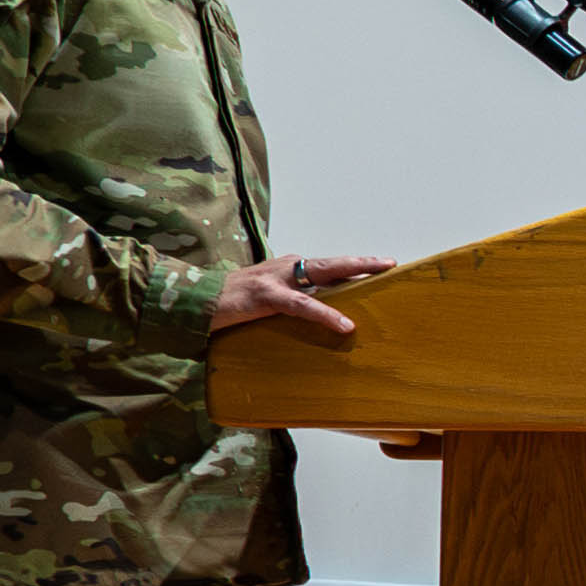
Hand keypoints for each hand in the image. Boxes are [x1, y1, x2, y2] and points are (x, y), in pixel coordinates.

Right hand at [216, 249, 395, 337]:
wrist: (195, 302)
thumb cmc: (233, 304)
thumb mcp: (270, 301)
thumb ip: (296, 303)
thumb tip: (326, 316)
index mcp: (288, 270)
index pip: (328, 267)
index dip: (355, 266)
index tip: (384, 266)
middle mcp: (285, 268)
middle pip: (331, 263)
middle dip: (362, 262)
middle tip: (390, 263)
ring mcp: (275, 279)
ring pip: (321, 275)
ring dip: (351, 275)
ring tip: (379, 277)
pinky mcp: (264, 296)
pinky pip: (301, 305)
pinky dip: (324, 313)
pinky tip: (344, 323)